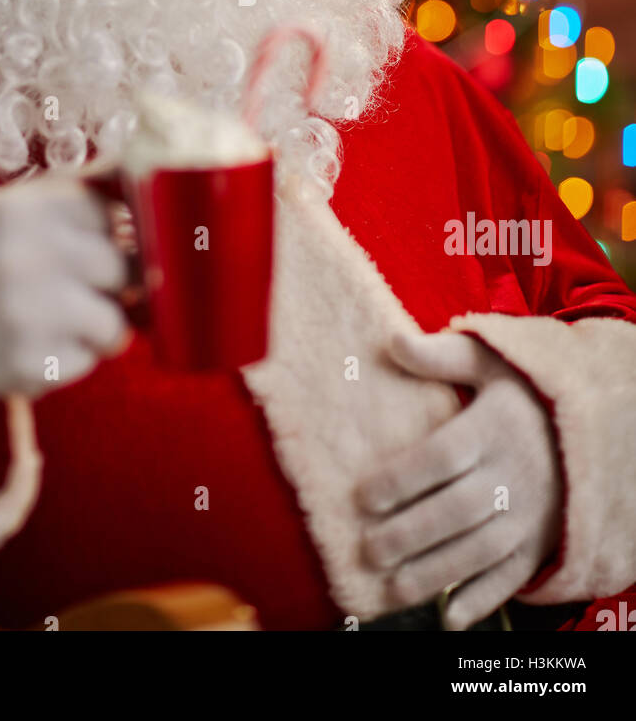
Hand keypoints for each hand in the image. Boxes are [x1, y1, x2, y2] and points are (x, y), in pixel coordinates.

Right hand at [0, 175, 131, 399]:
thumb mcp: (15, 208)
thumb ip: (74, 194)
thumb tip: (145, 181)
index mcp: (21, 210)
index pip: (109, 215)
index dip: (110, 233)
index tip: (97, 242)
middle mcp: (23, 257)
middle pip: (122, 267)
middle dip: (115, 281)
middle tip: (89, 285)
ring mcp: (25, 314)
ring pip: (115, 323)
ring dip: (101, 325)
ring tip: (68, 318)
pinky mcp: (26, 364)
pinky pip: (89, 362)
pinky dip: (76, 357)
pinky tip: (43, 343)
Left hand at [356, 329, 563, 629]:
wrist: (596, 424)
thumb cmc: (528, 391)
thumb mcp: (493, 361)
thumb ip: (441, 356)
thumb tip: (390, 341)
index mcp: (495, 428)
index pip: (443, 456)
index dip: (403, 479)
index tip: (363, 496)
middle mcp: (514, 474)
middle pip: (457, 511)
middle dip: (410, 534)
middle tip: (369, 549)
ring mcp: (531, 514)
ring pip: (480, 551)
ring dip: (435, 573)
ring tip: (392, 586)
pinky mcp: (541, 541)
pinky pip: (513, 576)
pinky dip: (483, 600)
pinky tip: (449, 617)